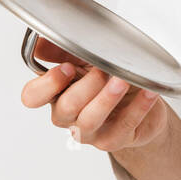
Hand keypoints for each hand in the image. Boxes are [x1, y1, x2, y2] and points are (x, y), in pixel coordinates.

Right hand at [19, 38, 171, 152]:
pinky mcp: (112, 140)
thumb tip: (41, 40)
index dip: (46, 85)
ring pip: (89, 120)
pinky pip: (124, 125)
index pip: (32, 97)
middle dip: (85, 86)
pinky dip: (138, 107)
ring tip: (122, 80)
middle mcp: (68, 116)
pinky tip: (148, 92)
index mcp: (55, 93)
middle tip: (103, 69)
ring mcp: (89, 131)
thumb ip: (63, 49)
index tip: (67, 68)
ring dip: (106, 98)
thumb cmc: (108, 79)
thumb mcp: (86, 58)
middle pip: (65, 107)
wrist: (139, 102)